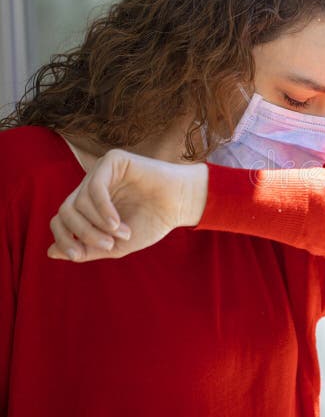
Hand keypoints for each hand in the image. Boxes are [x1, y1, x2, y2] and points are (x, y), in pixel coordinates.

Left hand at [47, 148, 208, 261]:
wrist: (182, 204)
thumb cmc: (154, 223)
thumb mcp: (117, 245)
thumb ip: (88, 249)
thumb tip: (51, 252)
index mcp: (90, 204)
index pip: (61, 219)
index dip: (64, 239)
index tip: (78, 256)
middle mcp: (91, 186)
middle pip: (65, 211)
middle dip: (82, 233)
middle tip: (107, 245)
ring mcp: (101, 172)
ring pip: (78, 201)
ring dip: (97, 224)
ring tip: (122, 234)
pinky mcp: (113, 161)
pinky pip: (95, 187)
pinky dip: (102, 209)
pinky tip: (117, 223)